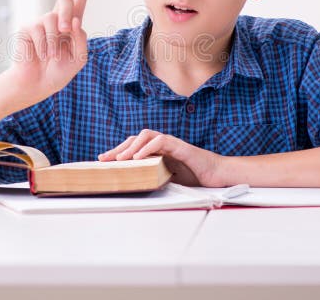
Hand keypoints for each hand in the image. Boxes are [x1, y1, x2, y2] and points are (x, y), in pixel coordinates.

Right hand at [5, 0, 89, 103]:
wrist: (37, 84)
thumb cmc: (58, 71)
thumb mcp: (79, 58)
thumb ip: (81, 39)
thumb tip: (73, 20)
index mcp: (71, 25)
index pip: (79, 0)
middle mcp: (56, 20)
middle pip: (66, 0)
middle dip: (67, 13)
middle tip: (66, 30)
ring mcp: (40, 22)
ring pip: (52, 19)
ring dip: (54, 40)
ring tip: (51, 55)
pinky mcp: (27, 28)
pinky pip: (40, 30)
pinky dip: (44, 46)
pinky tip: (41, 55)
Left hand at [98, 129, 226, 186]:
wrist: (217, 174)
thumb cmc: (194, 176)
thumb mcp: (167, 177)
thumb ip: (152, 176)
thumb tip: (132, 184)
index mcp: (158, 150)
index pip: (134, 146)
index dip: (118, 151)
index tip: (103, 160)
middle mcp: (162, 143)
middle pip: (135, 139)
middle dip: (118, 148)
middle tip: (104, 159)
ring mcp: (171, 143)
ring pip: (146, 136)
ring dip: (131, 146)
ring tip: (120, 159)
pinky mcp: (180, 146)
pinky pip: (161, 142)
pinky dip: (147, 148)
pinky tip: (138, 158)